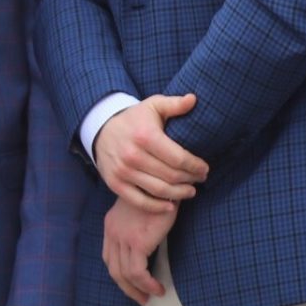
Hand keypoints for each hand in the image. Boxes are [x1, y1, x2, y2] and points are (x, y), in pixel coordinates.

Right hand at [90, 93, 205, 209]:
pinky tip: (171, 205)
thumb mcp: (153, 105)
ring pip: (159, 190)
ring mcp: (123, 171)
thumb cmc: (134, 119)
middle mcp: (132, 155)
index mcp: (145, 135)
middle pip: (171, 176)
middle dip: (190, 180)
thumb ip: (174, 104)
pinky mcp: (115, 183)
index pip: (178, 158)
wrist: (101, 130)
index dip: (196, 166)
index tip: (205, 169)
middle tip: (200, 179)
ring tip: (190, 191)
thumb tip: (194, 99)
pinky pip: (140, 201)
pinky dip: (158, 207)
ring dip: (179, 194)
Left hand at [102, 197, 173, 305]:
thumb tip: (147, 244)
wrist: (163, 181)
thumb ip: (137, 226)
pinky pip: (137, 272)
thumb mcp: (141, 210)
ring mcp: (122, 238)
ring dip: (138, 290)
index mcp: (111, 225)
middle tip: (141, 298)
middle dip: (126, 287)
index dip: (119, 273)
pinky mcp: (137, 242)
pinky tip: (158, 288)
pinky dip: (147, 284)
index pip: (109, 256)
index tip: (132, 284)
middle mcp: (112, 232)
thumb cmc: (157, 194)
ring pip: (124, 274)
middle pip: (113, 269)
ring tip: (152, 296)